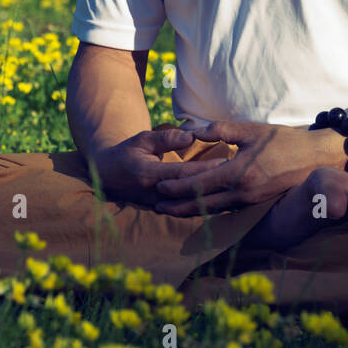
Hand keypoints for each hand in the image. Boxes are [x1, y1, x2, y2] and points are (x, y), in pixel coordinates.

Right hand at [89, 127, 228, 207]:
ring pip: (190, 206)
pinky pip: (186, 211)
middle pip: (190, 192)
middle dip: (214, 185)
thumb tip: (190, 137)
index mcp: (148, 173)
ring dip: (212, 200)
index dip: (204, 169)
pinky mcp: (161, 210)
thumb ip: (166, 138)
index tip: (225, 162)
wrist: (108, 177)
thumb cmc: (128, 152)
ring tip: (236, 191)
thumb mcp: (142, 139)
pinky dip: (204, 207)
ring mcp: (157, 205)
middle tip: (238, 177)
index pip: (182, 173)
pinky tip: (223, 203)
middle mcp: (154, 193)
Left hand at [152, 119, 324, 215]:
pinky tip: (198, 207)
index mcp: (239, 173)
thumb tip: (192, 131)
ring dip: (191, 211)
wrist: (315, 159)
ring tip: (171, 210)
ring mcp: (250, 201)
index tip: (158, 187)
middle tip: (155, 207)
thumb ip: (219, 130)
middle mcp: (243, 193)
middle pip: (202, 205)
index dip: (177, 187)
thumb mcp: (250, 130)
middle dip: (178, 207)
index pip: (200, 184)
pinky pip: (226, 209)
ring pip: (214, 210)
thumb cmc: (283, 140)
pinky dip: (208, 209)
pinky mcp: (256, 203)